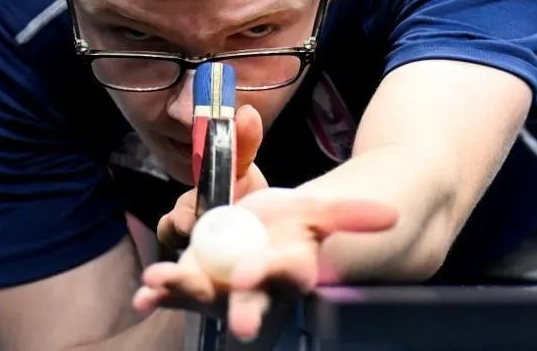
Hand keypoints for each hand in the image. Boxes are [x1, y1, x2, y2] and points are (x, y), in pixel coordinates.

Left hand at [134, 106, 398, 341]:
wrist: (263, 233)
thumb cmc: (292, 225)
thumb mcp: (318, 212)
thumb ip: (351, 214)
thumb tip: (392, 215)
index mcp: (292, 269)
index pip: (285, 275)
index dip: (267, 274)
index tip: (248, 273)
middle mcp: (258, 289)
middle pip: (250, 302)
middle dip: (241, 312)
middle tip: (234, 324)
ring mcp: (224, 290)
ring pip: (205, 296)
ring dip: (182, 291)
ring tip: (158, 284)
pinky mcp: (197, 283)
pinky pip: (177, 292)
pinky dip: (159, 292)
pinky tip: (143, 295)